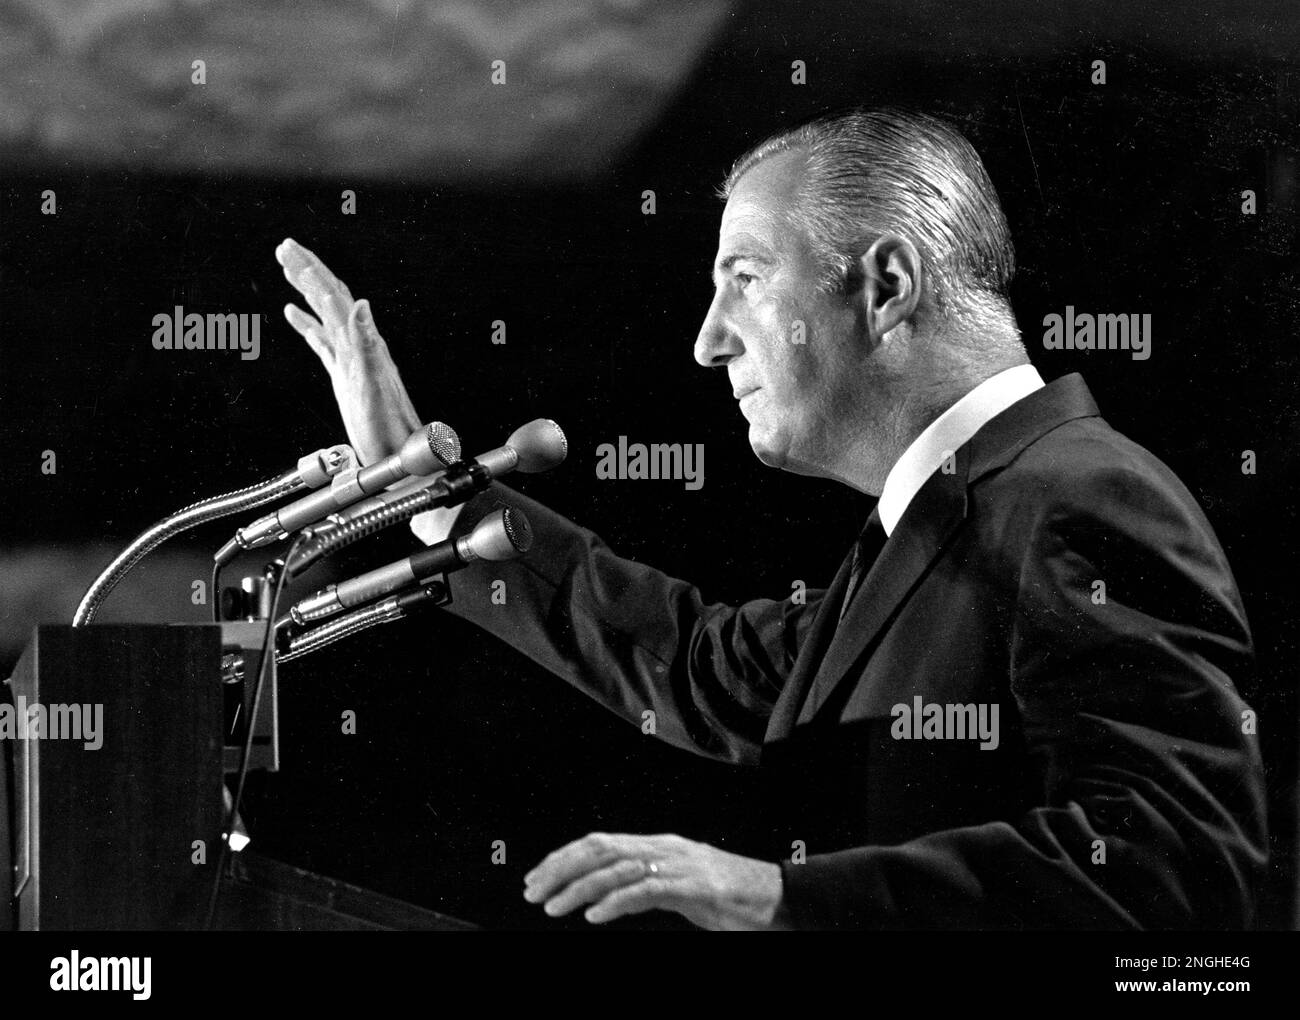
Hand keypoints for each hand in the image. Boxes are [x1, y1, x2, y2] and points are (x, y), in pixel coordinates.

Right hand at [276, 237, 421, 465]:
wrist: (400, 456)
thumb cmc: (389, 429)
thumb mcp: (375, 386)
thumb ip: (367, 344)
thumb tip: (360, 304)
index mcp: (363, 344)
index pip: (335, 297)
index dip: (313, 273)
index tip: (290, 251)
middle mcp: (358, 346)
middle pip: (330, 298)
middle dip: (307, 270)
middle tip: (284, 247)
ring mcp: (351, 359)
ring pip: (324, 314)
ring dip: (306, 289)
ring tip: (287, 268)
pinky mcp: (345, 374)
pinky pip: (322, 340)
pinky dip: (306, 323)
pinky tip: (292, 314)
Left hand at [523, 832, 786, 929]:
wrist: (777, 897)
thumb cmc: (729, 897)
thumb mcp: (679, 885)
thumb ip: (645, 883)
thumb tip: (603, 894)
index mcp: (659, 845)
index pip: (599, 842)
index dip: (563, 858)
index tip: (536, 878)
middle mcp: (665, 848)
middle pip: (600, 848)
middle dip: (560, 868)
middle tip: (532, 892)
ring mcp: (680, 865)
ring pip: (617, 868)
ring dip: (579, 889)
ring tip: (552, 907)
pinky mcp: (695, 887)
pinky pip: (647, 890)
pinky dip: (615, 901)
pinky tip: (594, 916)